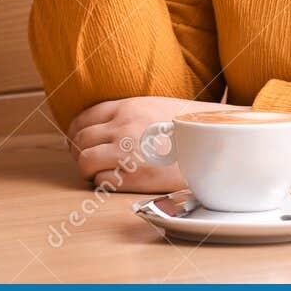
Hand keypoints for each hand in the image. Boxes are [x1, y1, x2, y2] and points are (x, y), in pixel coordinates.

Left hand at [66, 96, 243, 192]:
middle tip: (88, 160)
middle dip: (79, 151)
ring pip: (84, 161)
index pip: (84, 117)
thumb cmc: (186, 128)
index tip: (78, 141)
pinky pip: (100, 180)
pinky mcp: (133, 176)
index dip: (76, 131)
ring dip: (89, 168)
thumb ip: (127, 113)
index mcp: (127, 107)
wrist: (214, 142)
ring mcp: (125, 152)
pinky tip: (117, 181)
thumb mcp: (154, 107)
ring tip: (101, 172)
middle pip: (80, 140)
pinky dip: (102, 182)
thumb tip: (102, 126)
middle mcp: (122, 127)